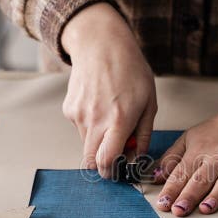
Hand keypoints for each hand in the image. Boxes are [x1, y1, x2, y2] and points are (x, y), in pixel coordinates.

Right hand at [61, 3, 156, 177]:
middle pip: (90, 161)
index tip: (118, 172)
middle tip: (116, 154)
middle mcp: (95, 120)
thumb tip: (136, 158)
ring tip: (112, 117)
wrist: (100, 44)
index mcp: (119, 120)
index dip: (111, 173)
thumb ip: (143, 134)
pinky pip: (80, 128)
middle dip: (102, 165)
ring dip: (98, 141)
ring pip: (86, 144)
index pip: (106, 161)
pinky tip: (100, 105)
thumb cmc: (131, 71)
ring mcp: (78, 115)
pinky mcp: (68, 109)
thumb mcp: (149, 102)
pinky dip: (90, 126)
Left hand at [154, 82, 217, 215]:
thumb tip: (156, 177)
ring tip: (205, 209)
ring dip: (216, 195)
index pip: (182, 172)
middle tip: (178, 211)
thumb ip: (173, 157)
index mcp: (200, 149)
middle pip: (202, 178)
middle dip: (189, 195)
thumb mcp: (192, 137)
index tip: (162, 204)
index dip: (172, 189)